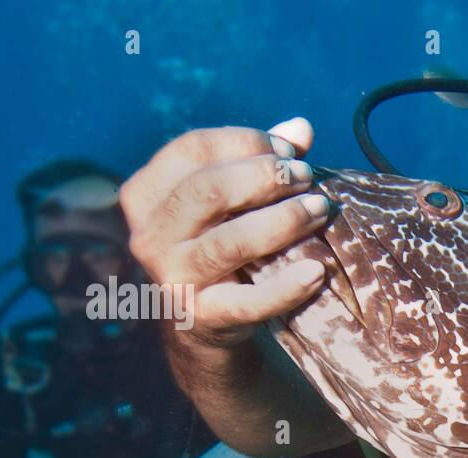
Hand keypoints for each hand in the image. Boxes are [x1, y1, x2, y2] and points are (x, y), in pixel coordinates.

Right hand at [119, 117, 329, 348]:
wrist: (207, 320)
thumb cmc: (223, 242)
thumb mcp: (232, 200)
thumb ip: (261, 160)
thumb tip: (301, 128)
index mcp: (146, 193)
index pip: (192, 149)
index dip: (246, 142)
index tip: (290, 150)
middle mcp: (149, 235)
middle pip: (208, 190)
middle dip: (265, 177)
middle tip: (308, 178)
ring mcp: (171, 278)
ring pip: (230, 242)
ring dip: (284, 221)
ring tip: (321, 209)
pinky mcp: (201, 317)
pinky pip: (249, 301)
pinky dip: (287, 287)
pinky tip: (317, 271)